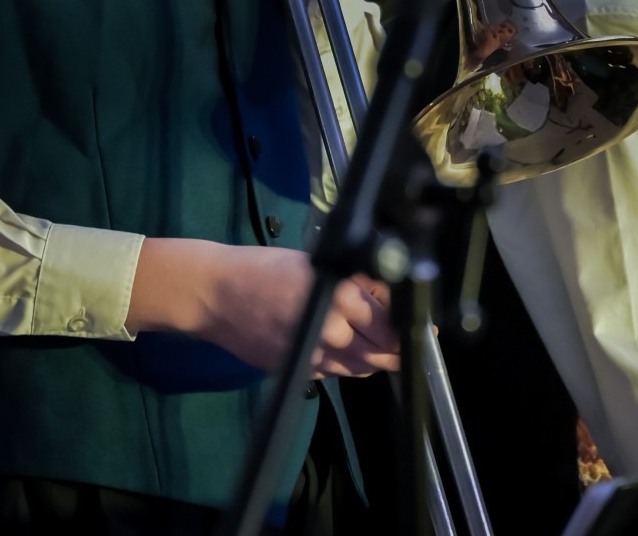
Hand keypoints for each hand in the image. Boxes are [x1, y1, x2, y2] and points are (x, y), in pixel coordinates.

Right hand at [130, 239, 398, 378]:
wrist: (216, 294)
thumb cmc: (265, 269)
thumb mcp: (317, 264)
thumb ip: (357, 284)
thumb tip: (390, 296)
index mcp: (341, 298)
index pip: (391, 325)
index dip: (408, 326)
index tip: (421, 325)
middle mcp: (333, 332)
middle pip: (382, 354)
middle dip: (394, 347)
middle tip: (400, 336)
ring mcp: (314, 357)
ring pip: (360, 369)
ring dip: (371, 357)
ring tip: (369, 338)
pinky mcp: (298, 371)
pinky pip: (334, 373)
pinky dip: (343, 363)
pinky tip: (336, 345)